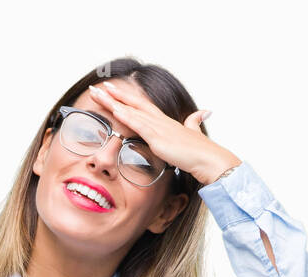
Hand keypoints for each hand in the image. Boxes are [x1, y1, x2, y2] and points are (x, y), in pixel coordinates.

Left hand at [88, 81, 240, 185]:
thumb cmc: (202, 151)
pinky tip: (115, 110)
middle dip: (114, 95)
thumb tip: (202, 112)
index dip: (127, 97)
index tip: (113, 90)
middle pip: (133, 103)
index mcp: (165, 121)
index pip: (142, 105)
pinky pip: (139, 125)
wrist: (209, 159)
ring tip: (97, 93)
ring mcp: (158, 128)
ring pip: (131, 111)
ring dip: (113, 102)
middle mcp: (160, 121)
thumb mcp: (195, 133)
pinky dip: (127, 117)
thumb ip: (194, 123)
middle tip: (97, 86)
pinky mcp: (158, 139)